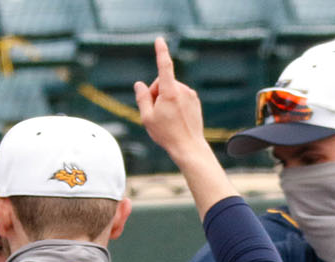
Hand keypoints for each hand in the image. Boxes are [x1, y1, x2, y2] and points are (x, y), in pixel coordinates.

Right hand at [135, 39, 207, 158]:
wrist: (189, 147)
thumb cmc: (167, 134)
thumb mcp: (147, 118)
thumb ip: (142, 98)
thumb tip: (139, 84)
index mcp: (170, 92)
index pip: (164, 67)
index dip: (161, 52)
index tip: (159, 40)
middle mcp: (183, 90)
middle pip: (162, 83)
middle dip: (156, 93)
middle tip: (155, 113)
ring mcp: (191, 95)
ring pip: (171, 90)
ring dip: (165, 99)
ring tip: (166, 118)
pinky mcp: (195, 100)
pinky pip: (180, 96)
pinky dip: (174, 103)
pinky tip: (175, 118)